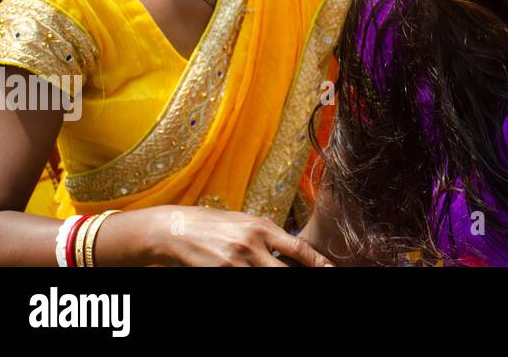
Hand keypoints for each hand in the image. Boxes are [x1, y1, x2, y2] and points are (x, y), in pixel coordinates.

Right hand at [105, 206, 331, 266]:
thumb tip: (292, 252)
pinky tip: (253, 275)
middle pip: (285, 272)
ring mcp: (235, 263)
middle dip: (299, 277)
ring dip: (275, 280)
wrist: (176, 229)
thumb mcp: (245, 222)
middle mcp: (251, 245)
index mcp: (262, 228)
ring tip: (275, 274)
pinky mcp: (219, 274)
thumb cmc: (215, 224)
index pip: (299, 249)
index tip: (331, 269)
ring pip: (267, 280)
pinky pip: (242, 284)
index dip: (318, 263)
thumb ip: (268, 236)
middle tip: (317, 278)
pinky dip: (252, 283)